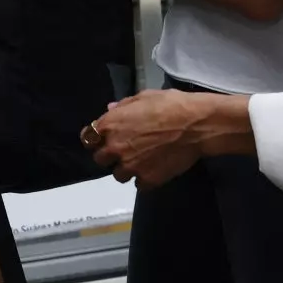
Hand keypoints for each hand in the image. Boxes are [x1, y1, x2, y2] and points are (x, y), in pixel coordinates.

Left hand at [83, 89, 252, 188]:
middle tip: (124, 151)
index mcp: (110, 125)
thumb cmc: (168, 104)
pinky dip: (144, 179)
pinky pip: (139, 185)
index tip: (102, 140)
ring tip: (141, 161)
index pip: (88, 138)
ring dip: (126, 169)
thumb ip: (122, 107)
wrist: (194, 125)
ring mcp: (131, 166)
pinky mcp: (148, 180)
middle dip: (109, 156)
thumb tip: (109, 110)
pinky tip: (153, 169)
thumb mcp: (142, 97)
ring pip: (118, 175)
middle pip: (100, 159)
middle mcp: (115, 148)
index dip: (95, 139)